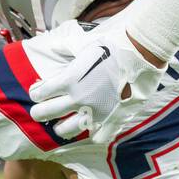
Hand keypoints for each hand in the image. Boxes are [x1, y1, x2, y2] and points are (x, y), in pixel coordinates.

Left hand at [28, 22, 160, 141]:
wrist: (142, 51)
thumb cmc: (112, 44)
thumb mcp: (84, 42)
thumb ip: (65, 46)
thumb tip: (52, 45)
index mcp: (69, 79)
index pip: (41, 92)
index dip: (37, 92)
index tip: (38, 92)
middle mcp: (78, 98)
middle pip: (47, 113)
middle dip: (39, 112)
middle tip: (39, 112)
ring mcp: (96, 111)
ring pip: (67, 129)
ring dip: (61, 128)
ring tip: (60, 126)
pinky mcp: (114, 119)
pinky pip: (99, 136)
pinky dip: (94, 134)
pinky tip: (93, 129)